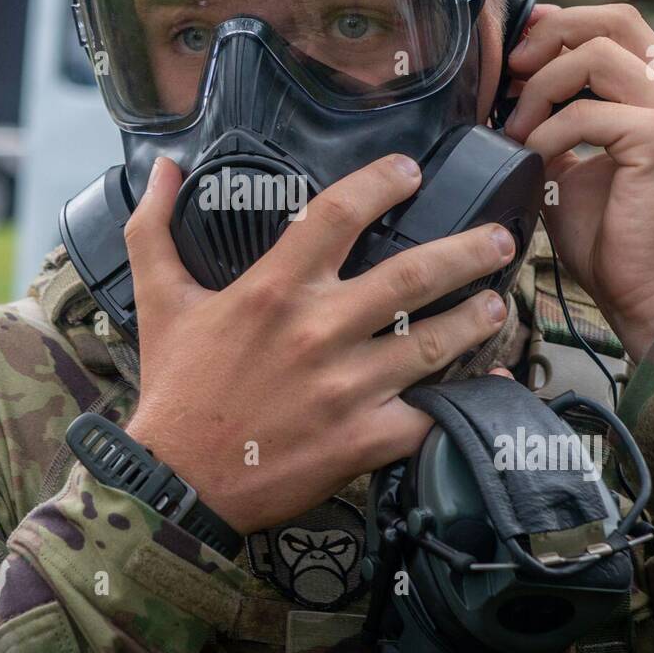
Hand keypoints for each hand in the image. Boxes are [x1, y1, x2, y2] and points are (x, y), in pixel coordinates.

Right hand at [121, 154, 516, 534]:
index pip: (339, 213)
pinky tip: (492, 382)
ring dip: (477, 318)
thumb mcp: (157, 300)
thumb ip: (154, 228)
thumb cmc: (175, 388)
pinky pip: (431, 414)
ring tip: (499, 302)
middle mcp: (318, 331)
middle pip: (413, 274)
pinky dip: (467, 399)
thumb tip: (165, 170)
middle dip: (467, 251)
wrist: (176, 482)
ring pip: (434, 341)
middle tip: (498, 239)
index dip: (382, 182)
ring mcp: (346, 387)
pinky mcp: (362, 439)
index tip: (410, 171)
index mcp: (273, 290)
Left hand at [504, 3, 653, 360]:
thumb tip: (504, 99)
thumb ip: (550, 127)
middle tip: (509, 72)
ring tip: (516, 131)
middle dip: (550, 35)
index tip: (515, 53)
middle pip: (613, 19)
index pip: (614, 24)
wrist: (652, 297)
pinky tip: (533, 159)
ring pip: (595, 56)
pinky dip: (547, 132)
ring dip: (540, 88)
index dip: (560, 25)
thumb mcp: (569, 169)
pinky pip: (587, 113)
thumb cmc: (612, 240)